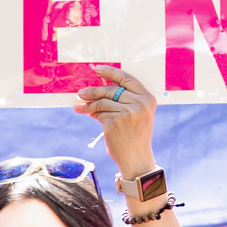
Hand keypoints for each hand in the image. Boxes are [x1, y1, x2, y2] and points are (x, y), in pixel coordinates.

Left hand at [75, 66, 157, 180]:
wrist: (136, 157)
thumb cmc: (134, 135)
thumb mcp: (137, 114)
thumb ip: (125, 100)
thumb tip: (99, 89)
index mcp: (148, 98)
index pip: (127, 79)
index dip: (110, 72)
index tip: (96, 69)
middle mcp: (140, 103)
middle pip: (111, 89)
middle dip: (94, 90)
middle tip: (81, 92)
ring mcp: (128, 113)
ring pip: (102, 101)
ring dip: (88, 103)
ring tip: (79, 105)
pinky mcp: (115, 122)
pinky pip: (98, 113)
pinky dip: (91, 113)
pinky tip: (87, 113)